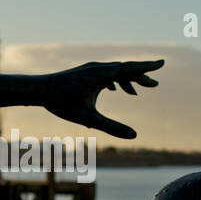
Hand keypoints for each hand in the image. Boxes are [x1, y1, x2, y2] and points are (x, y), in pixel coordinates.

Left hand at [42, 60, 162, 138]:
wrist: (38, 90)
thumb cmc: (61, 103)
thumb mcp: (88, 119)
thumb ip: (112, 128)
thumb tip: (134, 136)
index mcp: (102, 74)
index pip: (130, 68)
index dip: (147, 68)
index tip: (162, 63)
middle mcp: (98, 68)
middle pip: (125, 70)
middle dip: (140, 77)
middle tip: (155, 86)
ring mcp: (91, 70)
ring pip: (115, 72)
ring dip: (127, 81)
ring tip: (137, 93)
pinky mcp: (84, 74)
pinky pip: (106, 74)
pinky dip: (115, 81)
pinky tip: (116, 90)